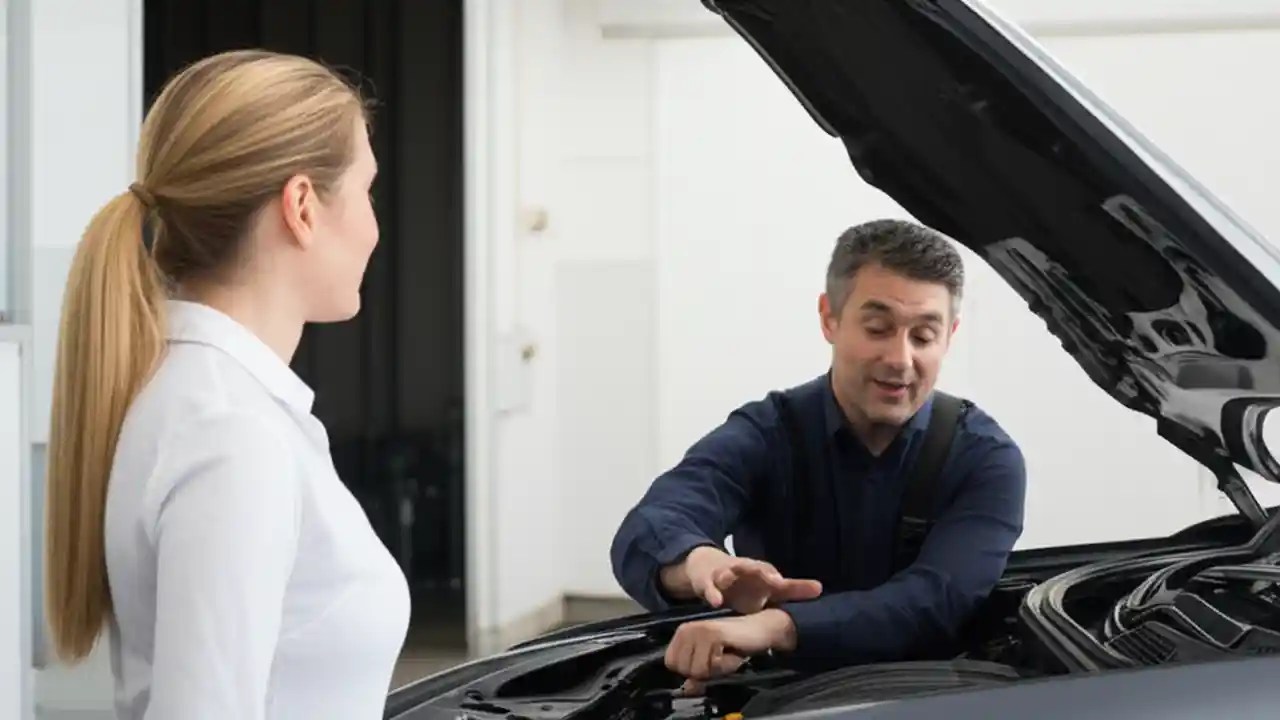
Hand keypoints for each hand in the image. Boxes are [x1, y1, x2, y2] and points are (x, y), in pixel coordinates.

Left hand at [664, 610, 797, 694]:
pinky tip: (732, 652)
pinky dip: (726, 665)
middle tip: (719, 657)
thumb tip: (686, 690)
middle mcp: (687, 629)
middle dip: (704, 672)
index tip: (707, 661)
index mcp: (682, 633)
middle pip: (685, 670)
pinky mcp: (714, 635)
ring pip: (698, 670)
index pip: (671, 664)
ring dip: (717, 669)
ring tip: (726, 654)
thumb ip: (697, 675)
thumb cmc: (735, 645)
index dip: (690, 670)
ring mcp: (700, 630)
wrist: (759, 629)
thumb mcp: (711, 662)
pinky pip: (714, 666)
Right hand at [682, 547, 822, 613]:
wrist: (706, 567)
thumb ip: (791, 590)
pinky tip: (716, 602)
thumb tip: (820, 590)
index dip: (795, 585)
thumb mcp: (767, 588)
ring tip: (732, 579)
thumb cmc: (743, 583)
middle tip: (777, 581)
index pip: (781, 577)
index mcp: (762, 574)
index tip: (813, 590)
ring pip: (728, 571)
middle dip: (765, 573)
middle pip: (756, 568)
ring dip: (731, 574)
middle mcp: (745, 570)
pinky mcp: (707, 580)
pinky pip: (709, 587)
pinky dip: (712, 592)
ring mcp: (724, 573)